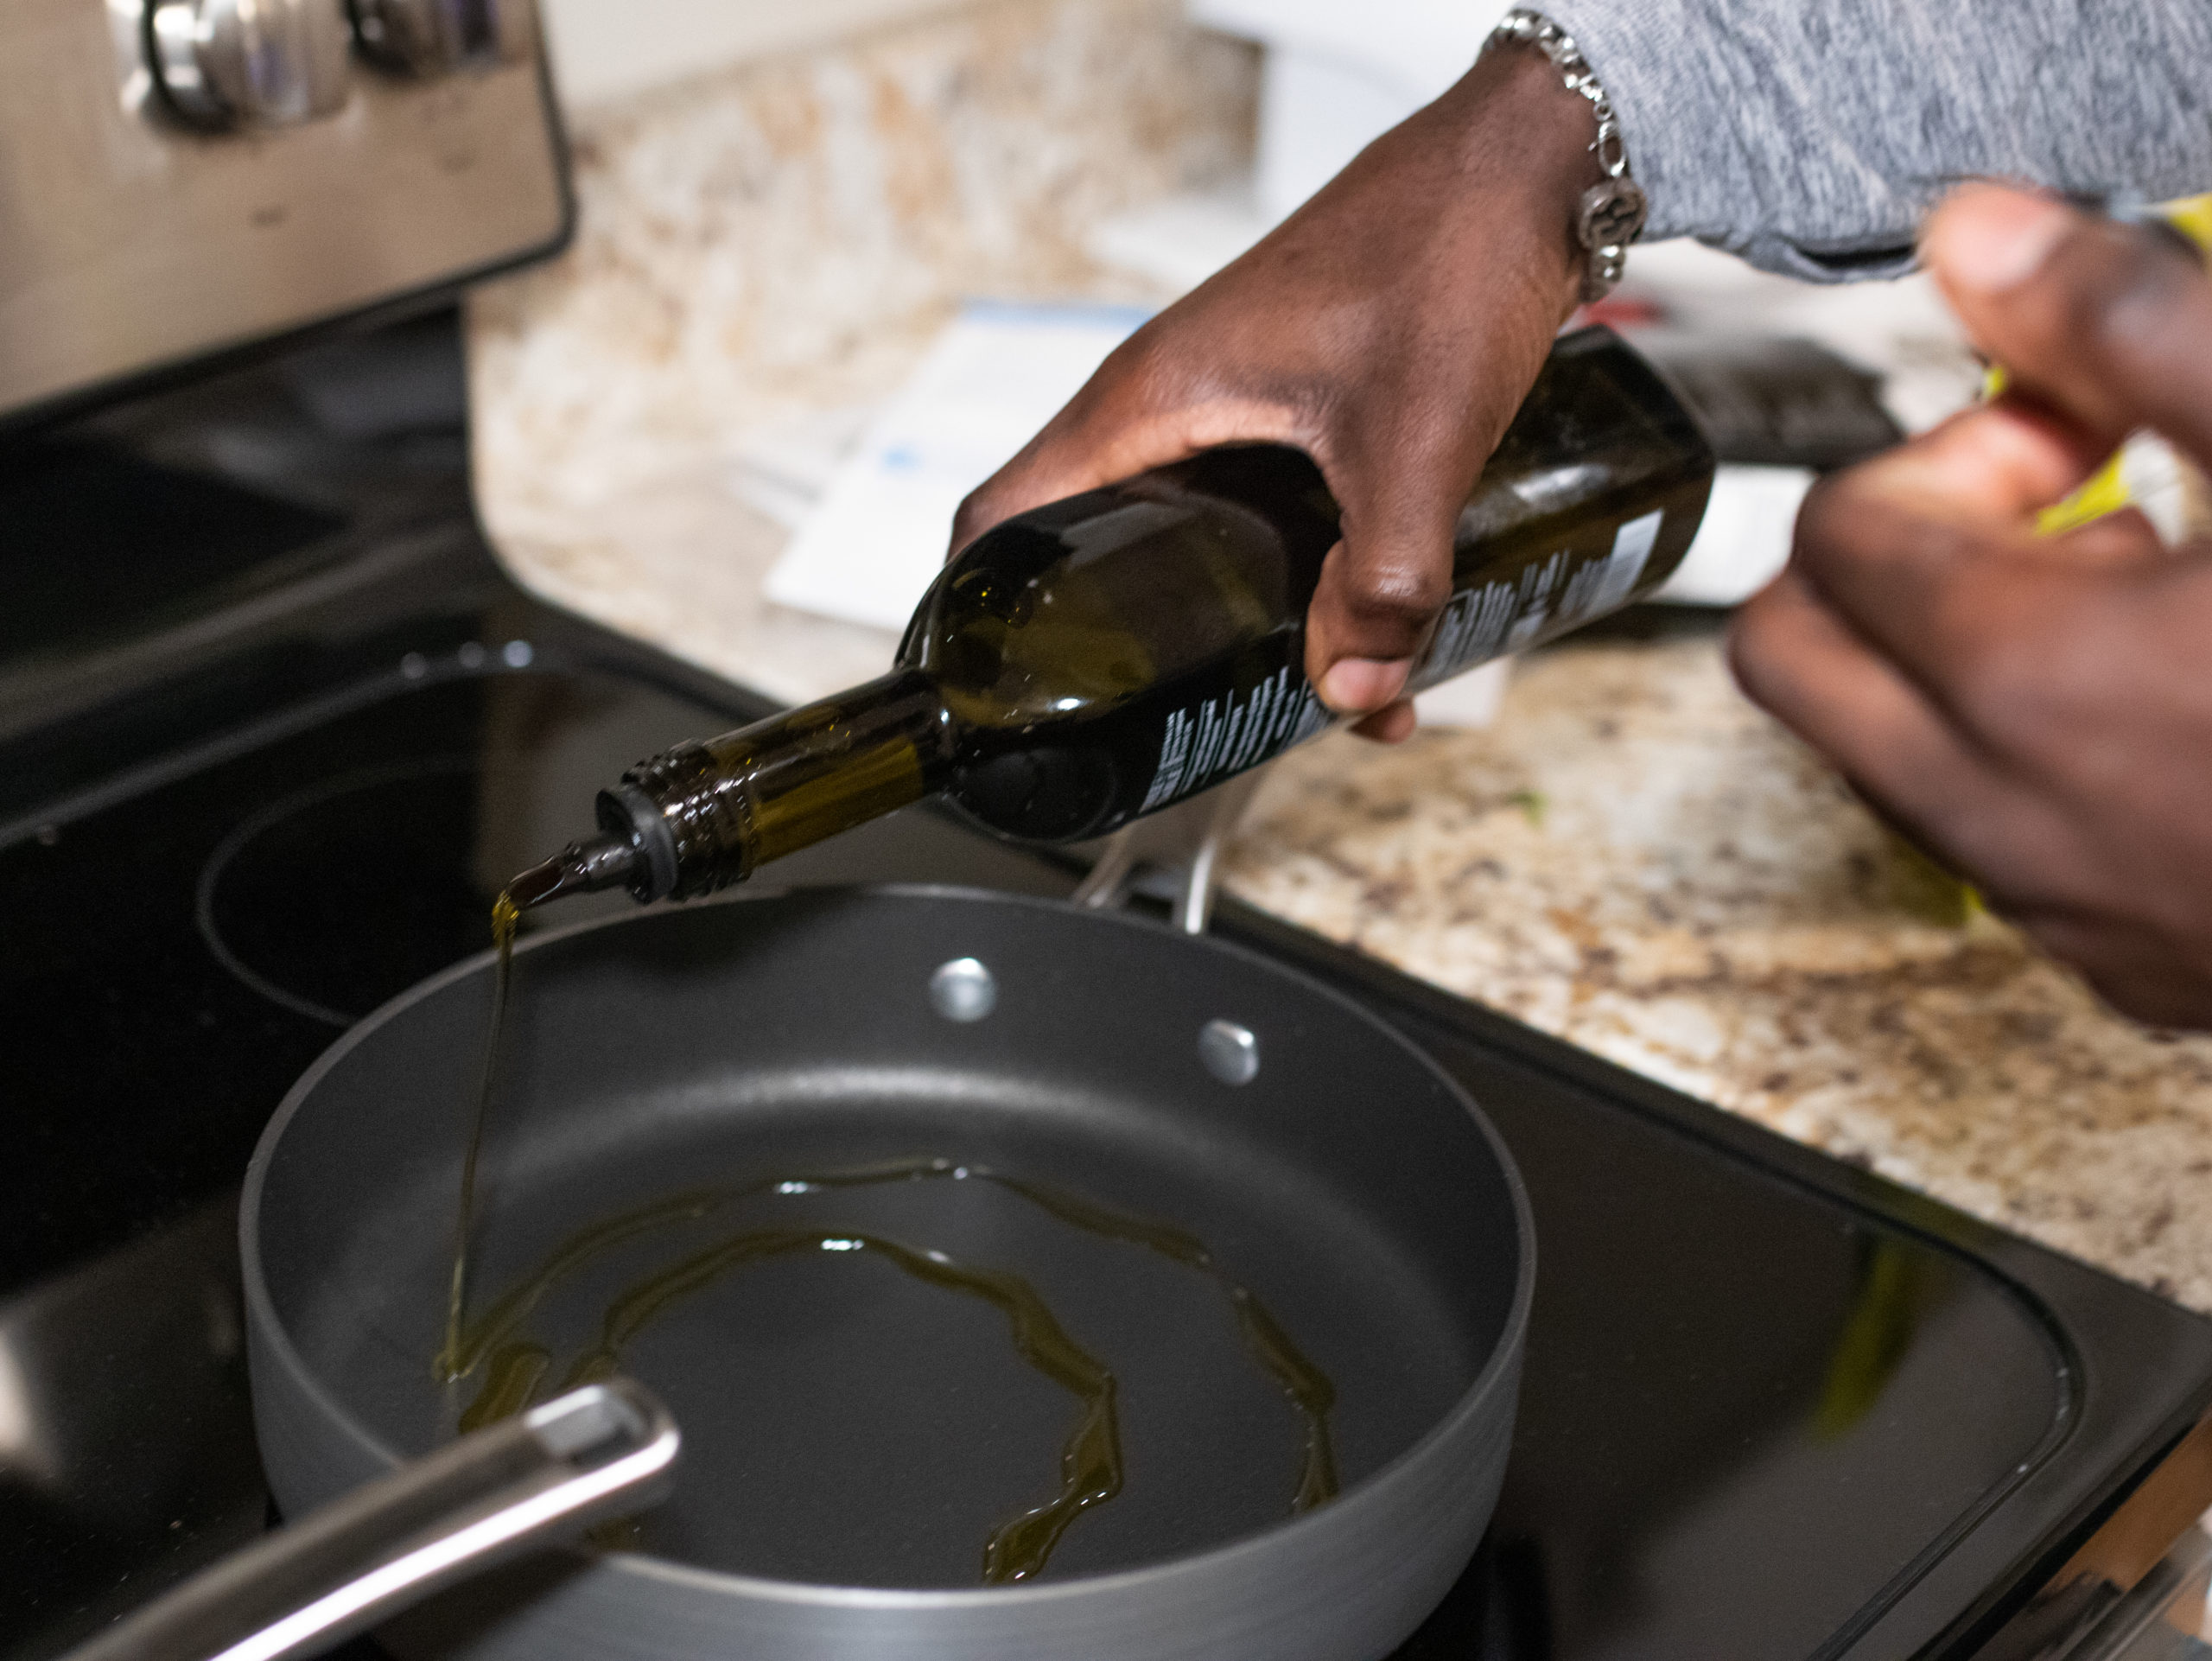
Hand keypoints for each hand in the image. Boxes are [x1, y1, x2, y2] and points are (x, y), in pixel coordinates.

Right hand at [950, 45, 1599, 741]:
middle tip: (1169, 728)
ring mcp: (1219, 401)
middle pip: (1090, 547)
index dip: (983, 616)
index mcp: (1143, 402)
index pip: (1001, 521)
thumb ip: (1386, 582)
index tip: (1013, 703)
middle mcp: (1161, 403)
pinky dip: (1285, 574)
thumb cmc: (1447, 257)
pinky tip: (1359, 629)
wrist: (1526, 165)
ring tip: (1289, 699)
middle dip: (1126, 649)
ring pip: (1185, 535)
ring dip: (1225, 619)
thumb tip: (1355, 692)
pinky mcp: (1280, 403)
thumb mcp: (1415, 442)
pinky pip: (1251, 508)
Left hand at [1731, 184, 2211, 1026]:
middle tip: (2048, 508)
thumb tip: (1982, 243)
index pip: (1837, 528)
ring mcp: (2059, 906)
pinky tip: (2191, 708)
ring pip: (1885, 754)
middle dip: (1892, 557)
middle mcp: (2005, 813)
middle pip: (1797, 655)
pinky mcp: (2128, 965)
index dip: (1946, 446)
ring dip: (1964, 658)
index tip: (2063, 428)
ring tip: (2149, 598)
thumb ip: (2129, 330)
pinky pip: (2000, 845)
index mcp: (2027, 678)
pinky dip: (2037, 758)